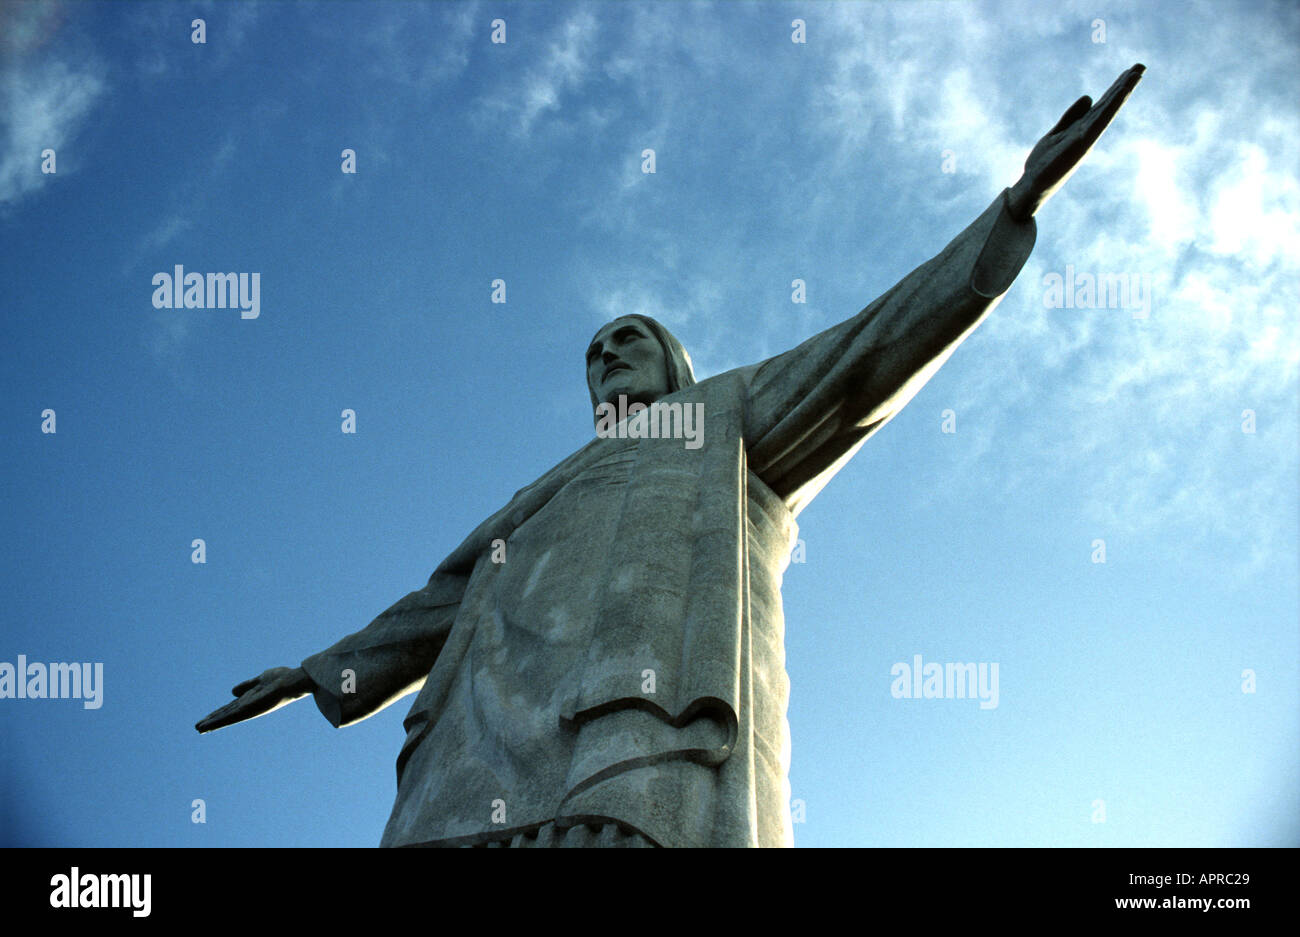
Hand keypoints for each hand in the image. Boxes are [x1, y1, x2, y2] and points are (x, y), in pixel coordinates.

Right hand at [195, 666, 313, 732]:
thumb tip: (232, 692)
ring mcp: (249, 708)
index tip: (206, 719)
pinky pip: (232, 716)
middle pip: (227, 714)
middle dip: (213, 720)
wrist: (295, 680)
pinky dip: (219, 720)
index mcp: (251, 699)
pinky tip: (210, 724)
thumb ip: (248, 685)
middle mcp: (249, 706)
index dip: (218, 713)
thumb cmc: (283, 678)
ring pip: (227, 718)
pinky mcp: (250, 709)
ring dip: (213, 723)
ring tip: (199, 729)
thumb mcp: (261, 679)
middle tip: (198, 728)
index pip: (231, 708)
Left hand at [1007, 63, 1144, 221]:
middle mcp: (1088, 133)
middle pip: (1108, 105)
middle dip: (1124, 86)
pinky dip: (1108, 110)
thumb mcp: (1057, 133)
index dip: (1116, 87)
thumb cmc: (1044, 163)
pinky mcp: (1079, 146)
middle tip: (1141, 66)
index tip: (1131, 70)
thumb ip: (1072, 116)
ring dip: (1120, 94)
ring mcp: (1085, 139)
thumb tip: (1089, 97)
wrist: (1030, 187)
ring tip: (1135, 76)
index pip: (1102, 104)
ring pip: (1106, 112)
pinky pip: (1096, 125)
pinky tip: (1117, 97)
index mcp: (1083, 129)